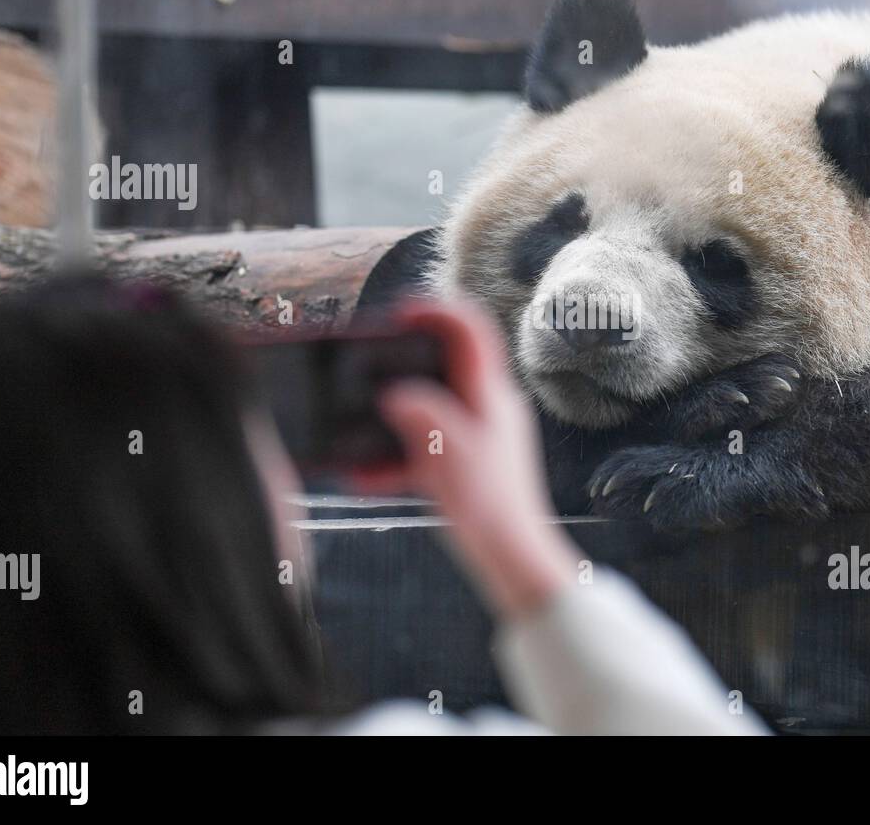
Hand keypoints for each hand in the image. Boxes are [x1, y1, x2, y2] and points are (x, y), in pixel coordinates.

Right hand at [371, 300, 580, 618]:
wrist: (513, 559)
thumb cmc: (491, 505)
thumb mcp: (448, 451)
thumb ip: (421, 412)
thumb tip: (395, 394)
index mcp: (492, 394)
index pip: (471, 329)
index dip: (436, 311)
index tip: (399, 313)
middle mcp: (489, 408)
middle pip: (443, 369)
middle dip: (401, 369)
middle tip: (367, 369)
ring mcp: (479, 437)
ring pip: (428, 413)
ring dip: (391, 424)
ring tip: (356, 441)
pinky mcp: (468, 467)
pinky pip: (425, 451)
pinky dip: (396, 460)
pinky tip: (364, 480)